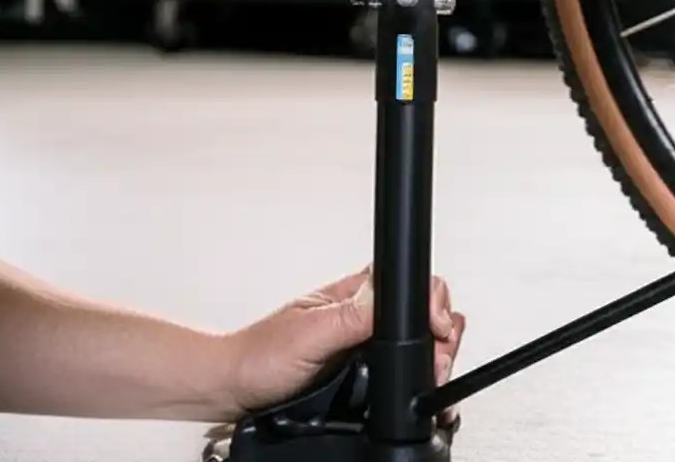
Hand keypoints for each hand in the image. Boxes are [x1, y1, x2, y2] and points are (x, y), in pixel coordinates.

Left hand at [221, 268, 464, 420]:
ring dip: (430, 358)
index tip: (437, 328)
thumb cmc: (258, 356)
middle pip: (422, 315)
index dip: (432, 304)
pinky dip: (412, 380)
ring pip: (416, 344)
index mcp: (355, 295)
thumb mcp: (310, 334)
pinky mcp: (362, 371)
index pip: (410, 285)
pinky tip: (410, 389)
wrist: (233, 390)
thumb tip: (391, 304)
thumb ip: (352, 317)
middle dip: (441, 336)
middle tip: (436, 359)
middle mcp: (364, 317)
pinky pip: (399, 369)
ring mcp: (365, 344)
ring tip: (430, 374)